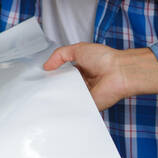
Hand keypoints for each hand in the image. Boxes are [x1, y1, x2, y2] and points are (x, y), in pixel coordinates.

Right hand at [43, 44, 157, 109]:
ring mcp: (84, 95)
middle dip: (51, 87)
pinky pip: (73, 108)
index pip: (61, 75)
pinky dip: (66, 107)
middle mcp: (81, 83)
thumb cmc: (104, 58)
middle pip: (61, 87)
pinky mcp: (87, 106)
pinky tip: (56, 105)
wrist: (119, 72)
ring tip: (43, 96)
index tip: (38, 77)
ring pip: (65, 98)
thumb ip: (59, 55)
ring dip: (57, 97)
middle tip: (38, 88)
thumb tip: (46, 66)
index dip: (51, 76)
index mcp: (80, 70)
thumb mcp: (77, 49)